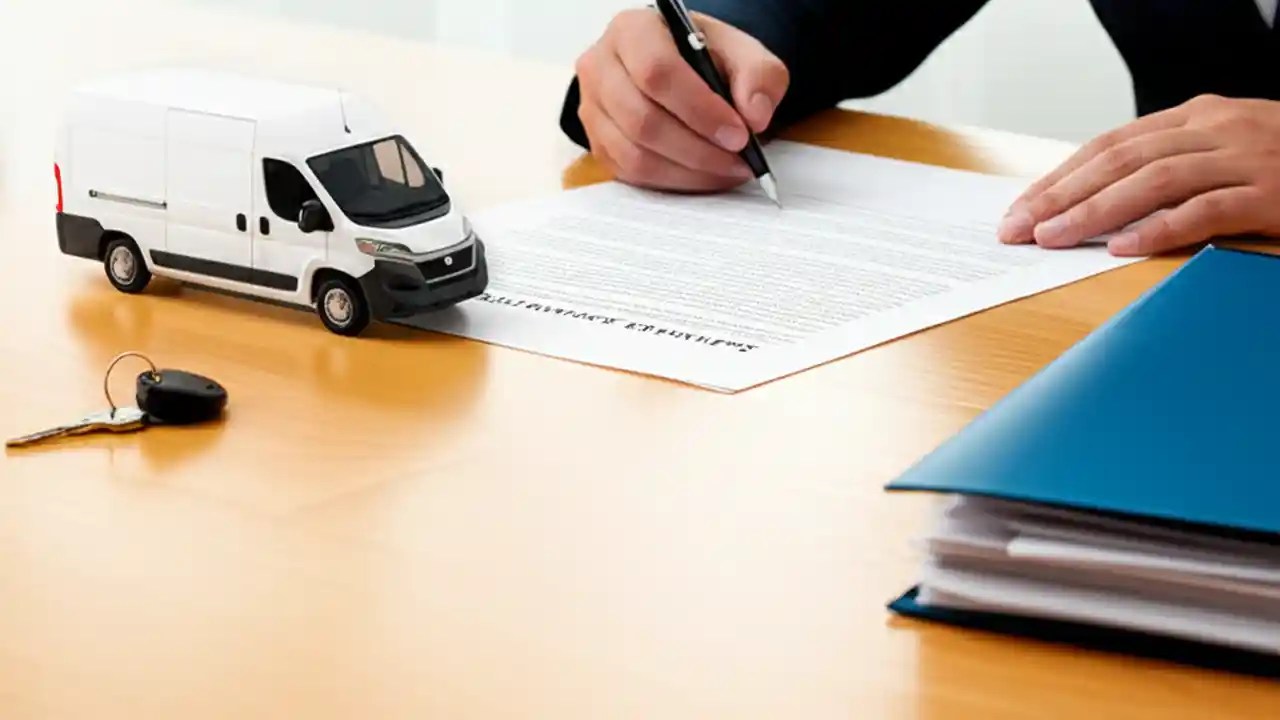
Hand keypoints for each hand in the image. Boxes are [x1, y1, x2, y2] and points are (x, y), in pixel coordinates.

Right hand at [573, 9, 788, 191]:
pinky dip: (674, 182)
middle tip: (739, 160)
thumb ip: (758, 75)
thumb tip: (755, 116)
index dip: (700, 110)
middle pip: (642, 120)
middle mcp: (601, 67)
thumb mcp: (740, 51)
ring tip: (728, 170)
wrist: (677, 69)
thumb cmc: (702, 56)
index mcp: (633, 30)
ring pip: (635, 155)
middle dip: (698, 149)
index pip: (656, 72)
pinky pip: (632, 174)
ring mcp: (593, 109)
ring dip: (689, 171)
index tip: (739, 134)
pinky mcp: (599, 144)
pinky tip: (705, 175)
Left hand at [998, 95, 1279, 255]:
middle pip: (1120, 160)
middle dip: (1061, 196)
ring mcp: (1247, 159)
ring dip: (1096, 212)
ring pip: (1155, 181)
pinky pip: (1208, 210)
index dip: (1060, 177)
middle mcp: (1217, 130)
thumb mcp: (1222, 154)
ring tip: (1054, 238)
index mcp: (1198, 118)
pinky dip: (1163, 229)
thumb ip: (1169, 168)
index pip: (1110, 145)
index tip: (1020, 209)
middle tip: (1018, 228)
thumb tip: (1095, 201)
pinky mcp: (1273, 195)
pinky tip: (1125, 247)